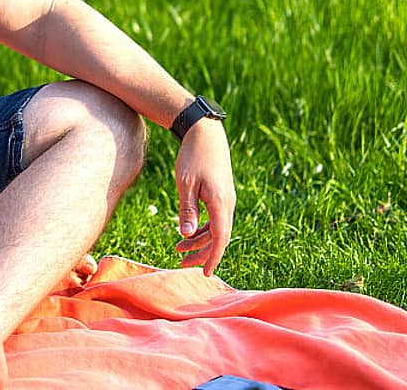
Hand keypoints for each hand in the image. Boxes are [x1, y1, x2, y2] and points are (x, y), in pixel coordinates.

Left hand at [174, 117, 235, 275]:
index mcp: (221, 203)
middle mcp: (228, 203)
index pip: (220, 238)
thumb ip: (187, 210)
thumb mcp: (185, 184)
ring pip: (216, 228)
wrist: (205, 133)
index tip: (205, 273)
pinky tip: (188, 232)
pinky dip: (203, 228)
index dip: (213, 257)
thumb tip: (186, 235)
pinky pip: (215, 218)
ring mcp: (226, 199)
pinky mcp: (221, 194)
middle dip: (202, 253)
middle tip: (182, 264)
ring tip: (178, 249)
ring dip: (199, 241)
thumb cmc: (193, 156)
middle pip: (218, 237)